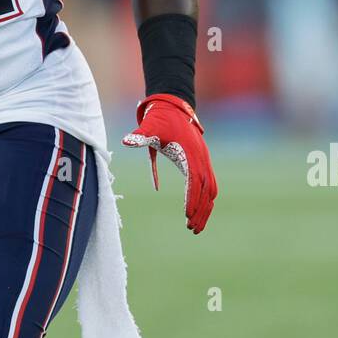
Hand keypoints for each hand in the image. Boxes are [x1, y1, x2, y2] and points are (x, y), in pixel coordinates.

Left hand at [123, 93, 216, 233]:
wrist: (174, 108)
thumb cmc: (160, 120)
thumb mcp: (149, 127)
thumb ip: (140, 136)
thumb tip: (126, 141)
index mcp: (190, 153)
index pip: (195, 180)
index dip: (193, 198)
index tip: (187, 215)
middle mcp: (201, 158)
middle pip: (207, 190)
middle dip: (201, 210)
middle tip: (192, 229)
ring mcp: (204, 160)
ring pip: (211, 189)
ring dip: (206, 208)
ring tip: (196, 227)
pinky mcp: (203, 162)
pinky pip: (210, 184)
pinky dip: (207, 199)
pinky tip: (199, 211)